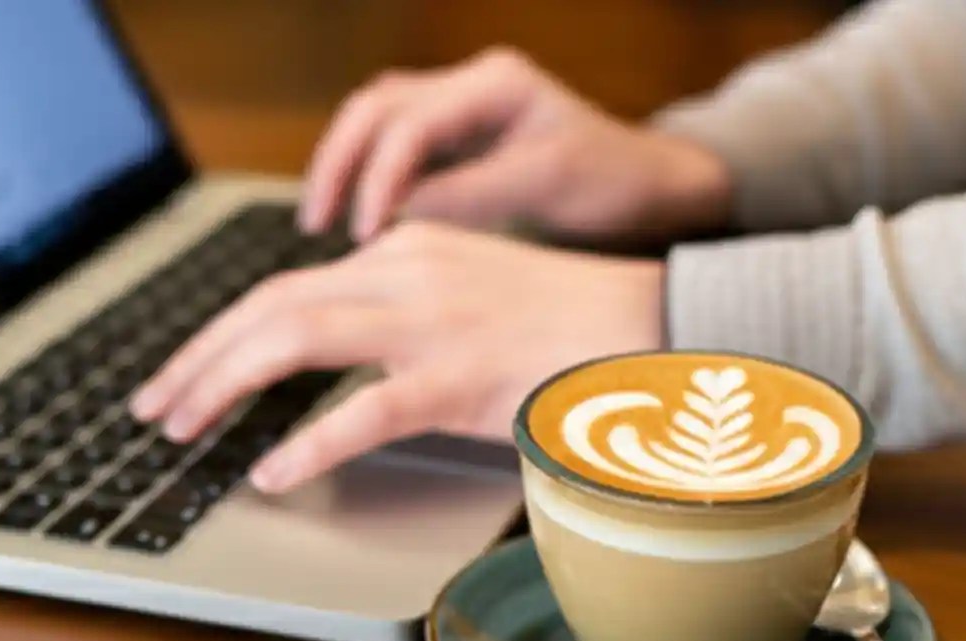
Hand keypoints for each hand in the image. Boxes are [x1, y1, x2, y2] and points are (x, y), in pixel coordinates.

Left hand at [130, 222, 664, 492]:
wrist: (646, 328)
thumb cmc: (557, 322)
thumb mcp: (462, 288)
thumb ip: (393, 304)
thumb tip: (322, 340)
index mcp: (403, 249)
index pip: (283, 285)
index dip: (219, 332)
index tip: (183, 370)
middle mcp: (406, 271)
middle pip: (269, 306)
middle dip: (198, 357)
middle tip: (154, 405)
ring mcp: (432, 323)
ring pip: (295, 340)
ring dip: (224, 386)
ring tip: (183, 428)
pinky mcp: (461, 379)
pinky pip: (364, 412)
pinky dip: (310, 444)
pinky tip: (274, 473)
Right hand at [300, 47, 729, 241]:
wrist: (647, 186)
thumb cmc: (610, 182)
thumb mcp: (545, 187)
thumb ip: (470, 195)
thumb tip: (394, 214)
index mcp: (497, 84)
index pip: (412, 123)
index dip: (379, 178)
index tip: (366, 232)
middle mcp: (471, 83)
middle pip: (376, 105)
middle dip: (339, 161)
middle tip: (319, 220)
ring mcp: (460, 106)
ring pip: (375, 119)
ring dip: (344, 165)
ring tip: (324, 219)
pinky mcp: (456, 137)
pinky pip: (392, 144)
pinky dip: (367, 175)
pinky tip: (357, 215)